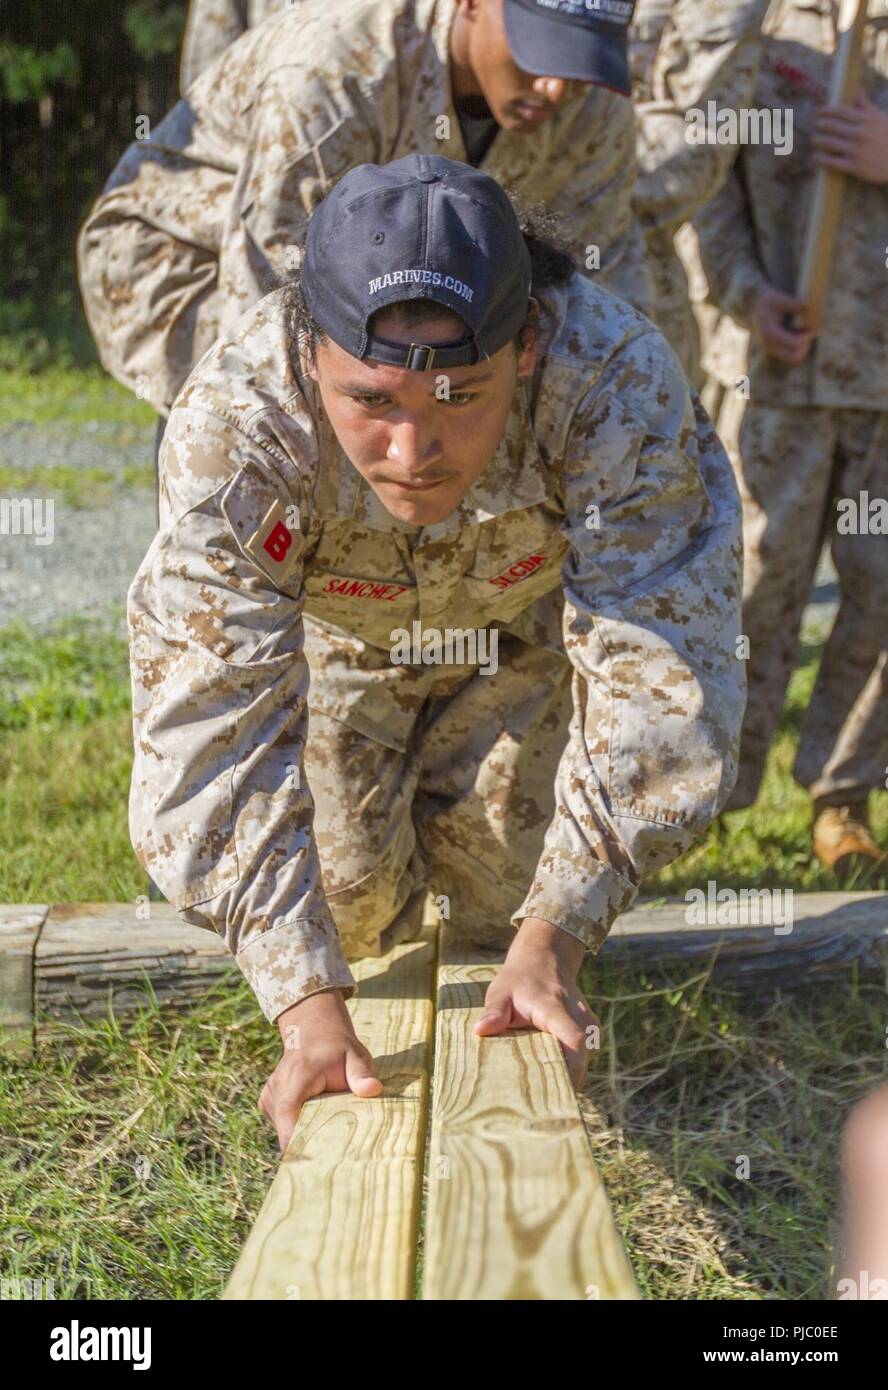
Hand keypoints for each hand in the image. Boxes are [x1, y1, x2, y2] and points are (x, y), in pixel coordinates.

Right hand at [259, 989, 381, 1152]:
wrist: (314, 1035)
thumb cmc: (337, 1049)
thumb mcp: (355, 1056)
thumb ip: (362, 1074)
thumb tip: (374, 1089)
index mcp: (296, 1077)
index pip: (288, 1111)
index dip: (292, 1138)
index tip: (305, 1161)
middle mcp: (277, 1088)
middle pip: (286, 1129)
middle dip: (306, 1147)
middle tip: (331, 1163)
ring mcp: (269, 1098)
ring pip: (284, 1132)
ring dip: (303, 1138)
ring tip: (326, 1143)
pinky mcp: (268, 1105)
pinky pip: (282, 1127)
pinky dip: (297, 1131)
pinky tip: (315, 1128)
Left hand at [474, 916, 598, 1088]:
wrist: (544, 959)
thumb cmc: (518, 980)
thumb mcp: (500, 991)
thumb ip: (493, 1011)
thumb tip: (481, 1030)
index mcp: (556, 1008)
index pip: (574, 1041)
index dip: (571, 1070)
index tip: (557, 1093)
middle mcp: (579, 1016)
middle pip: (583, 1057)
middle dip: (566, 1082)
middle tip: (542, 1107)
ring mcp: (589, 1023)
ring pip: (586, 1059)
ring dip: (568, 1075)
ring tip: (544, 1095)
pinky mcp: (591, 1030)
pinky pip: (585, 1055)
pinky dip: (571, 1066)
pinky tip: (551, 1076)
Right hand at [751, 286, 814, 361]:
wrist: (752, 310)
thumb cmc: (767, 302)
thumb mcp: (777, 298)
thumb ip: (792, 303)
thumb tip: (808, 304)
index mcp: (770, 333)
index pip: (794, 343)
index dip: (806, 337)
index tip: (810, 327)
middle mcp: (770, 345)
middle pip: (795, 357)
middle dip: (806, 346)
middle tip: (809, 332)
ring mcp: (772, 350)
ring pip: (794, 358)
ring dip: (803, 347)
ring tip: (805, 331)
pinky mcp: (775, 351)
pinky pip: (791, 356)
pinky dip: (799, 348)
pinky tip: (800, 332)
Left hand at [812, 96, 887, 184]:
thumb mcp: (882, 119)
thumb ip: (867, 107)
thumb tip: (857, 94)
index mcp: (866, 119)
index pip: (841, 112)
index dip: (827, 111)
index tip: (818, 112)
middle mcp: (860, 133)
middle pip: (832, 126)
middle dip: (820, 125)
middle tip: (815, 126)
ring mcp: (856, 150)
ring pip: (829, 143)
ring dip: (818, 140)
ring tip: (813, 140)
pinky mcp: (854, 166)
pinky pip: (832, 161)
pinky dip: (820, 159)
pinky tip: (815, 157)